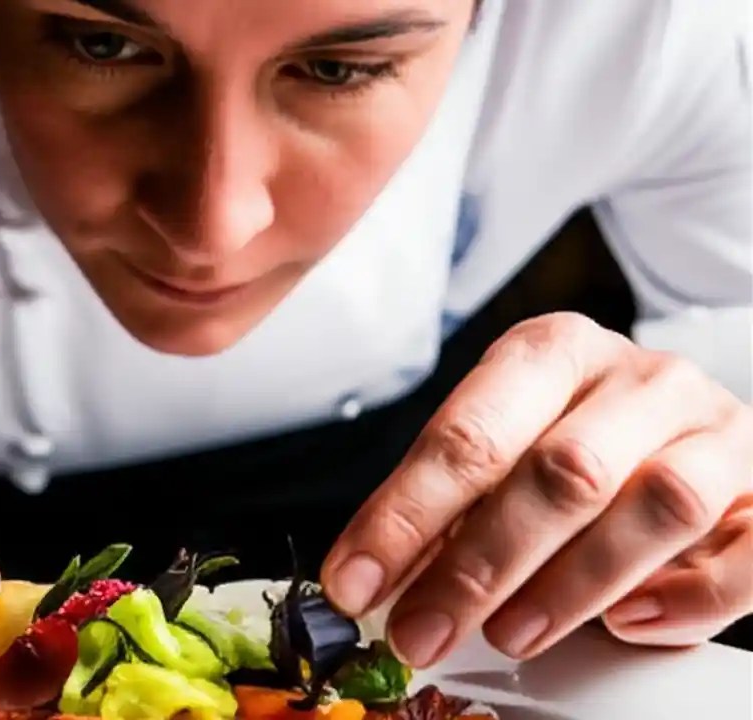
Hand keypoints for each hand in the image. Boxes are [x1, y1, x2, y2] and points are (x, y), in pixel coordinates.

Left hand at [321, 312, 752, 666]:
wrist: (677, 415)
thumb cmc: (571, 430)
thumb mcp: (500, 446)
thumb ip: (445, 509)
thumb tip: (374, 583)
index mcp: (552, 352)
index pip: (470, 434)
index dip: (404, 516)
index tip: (356, 582)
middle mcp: (637, 378)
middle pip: (561, 471)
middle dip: (478, 565)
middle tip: (422, 630)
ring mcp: (712, 427)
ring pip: (657, 503)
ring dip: (573, 585)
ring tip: (510, 634)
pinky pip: (748, 547)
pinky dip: (691, 597)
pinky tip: (631, 624)